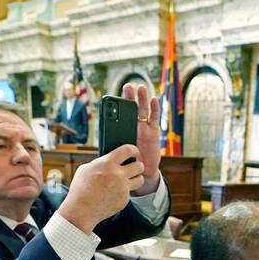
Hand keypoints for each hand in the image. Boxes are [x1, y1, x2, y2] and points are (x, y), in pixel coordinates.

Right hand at [58, 144, 143, 232]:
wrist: (81, 210)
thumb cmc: (80, 189)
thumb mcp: (86, 169)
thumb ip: (100, 163)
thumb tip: (109, 161)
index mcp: (107, 163)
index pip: (128, 150)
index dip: (134, 150)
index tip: (134, 153)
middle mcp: (118, 174)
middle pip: (139, 166)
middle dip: (138, 166)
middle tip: (135, 167)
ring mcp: (123, 188)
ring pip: (140, 180)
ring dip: (136, 179)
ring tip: (130, 180)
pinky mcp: (124, 199)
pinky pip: (130, 193)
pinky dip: (124, 193)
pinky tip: (114, 195)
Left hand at [123, 81, 161, 195]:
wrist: (140, 172)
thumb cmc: (126, 162)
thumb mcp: (117, 152)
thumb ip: (113, 144)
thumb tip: (103, 138)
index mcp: (122, 129)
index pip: (119, 114)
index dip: (118, 106)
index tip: (114, 96)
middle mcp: (133, 126)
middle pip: (132, 109)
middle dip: (130, 97)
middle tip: (128, 86)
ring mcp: (144, 128)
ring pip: (143, 110)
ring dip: (142, 99)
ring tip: (141, 87)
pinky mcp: (154, 132)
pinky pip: (154, 118)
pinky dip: (155, 109)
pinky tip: (154, 99)